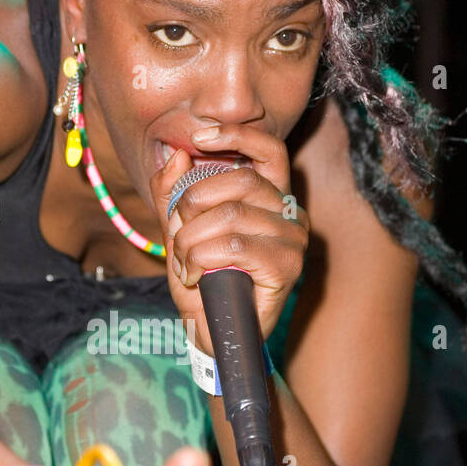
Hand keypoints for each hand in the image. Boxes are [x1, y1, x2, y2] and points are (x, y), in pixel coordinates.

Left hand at [149, 126, 309, 353]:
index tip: (198, 136)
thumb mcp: (179, 230)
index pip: (269, 148)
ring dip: (191, 240)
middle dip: (193, 202)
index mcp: (270, 197)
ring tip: (184, 263)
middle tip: (177, 232)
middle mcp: (289, 213)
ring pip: (230, 216)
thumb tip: (177, 155)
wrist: (210, 331)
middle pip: (240, 180)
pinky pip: (234, 245)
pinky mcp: (287, 266)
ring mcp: (293, 240)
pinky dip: (202, 258)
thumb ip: (173, 193)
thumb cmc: (201, 280)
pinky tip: (195, 275)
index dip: (237, 134)